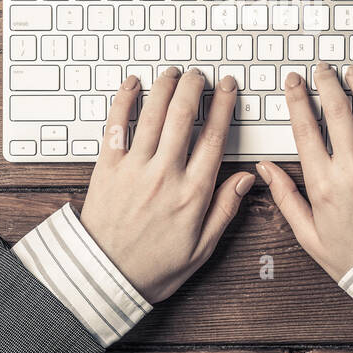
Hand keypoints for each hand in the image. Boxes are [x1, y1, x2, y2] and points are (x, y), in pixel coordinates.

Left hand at [79, 66, 254, 301]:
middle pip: (184, 116)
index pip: (213, 137)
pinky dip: (124, 100)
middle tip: (200, 75)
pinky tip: (132, 84)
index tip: (228, 87)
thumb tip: (247, 178)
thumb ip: (225, 210)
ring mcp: (134, 169)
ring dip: (165, 87)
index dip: (223, 106)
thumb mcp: (202, 248)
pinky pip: (116, 126)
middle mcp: (164, 175)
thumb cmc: (154, 267)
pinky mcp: (107, 168)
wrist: (105, 279)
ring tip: (174, 73)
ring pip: (153, 114)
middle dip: (195, 87)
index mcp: (192, 193)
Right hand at [258, 62, 352, 280]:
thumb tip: (264, 168)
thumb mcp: (308, 234)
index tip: (293, 82)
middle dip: (327, 82)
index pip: (306, 127)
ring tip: (352, 72)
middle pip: (339, 110)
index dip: (296, 98)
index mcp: (325, 185)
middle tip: (322, 69)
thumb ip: (285, 197)